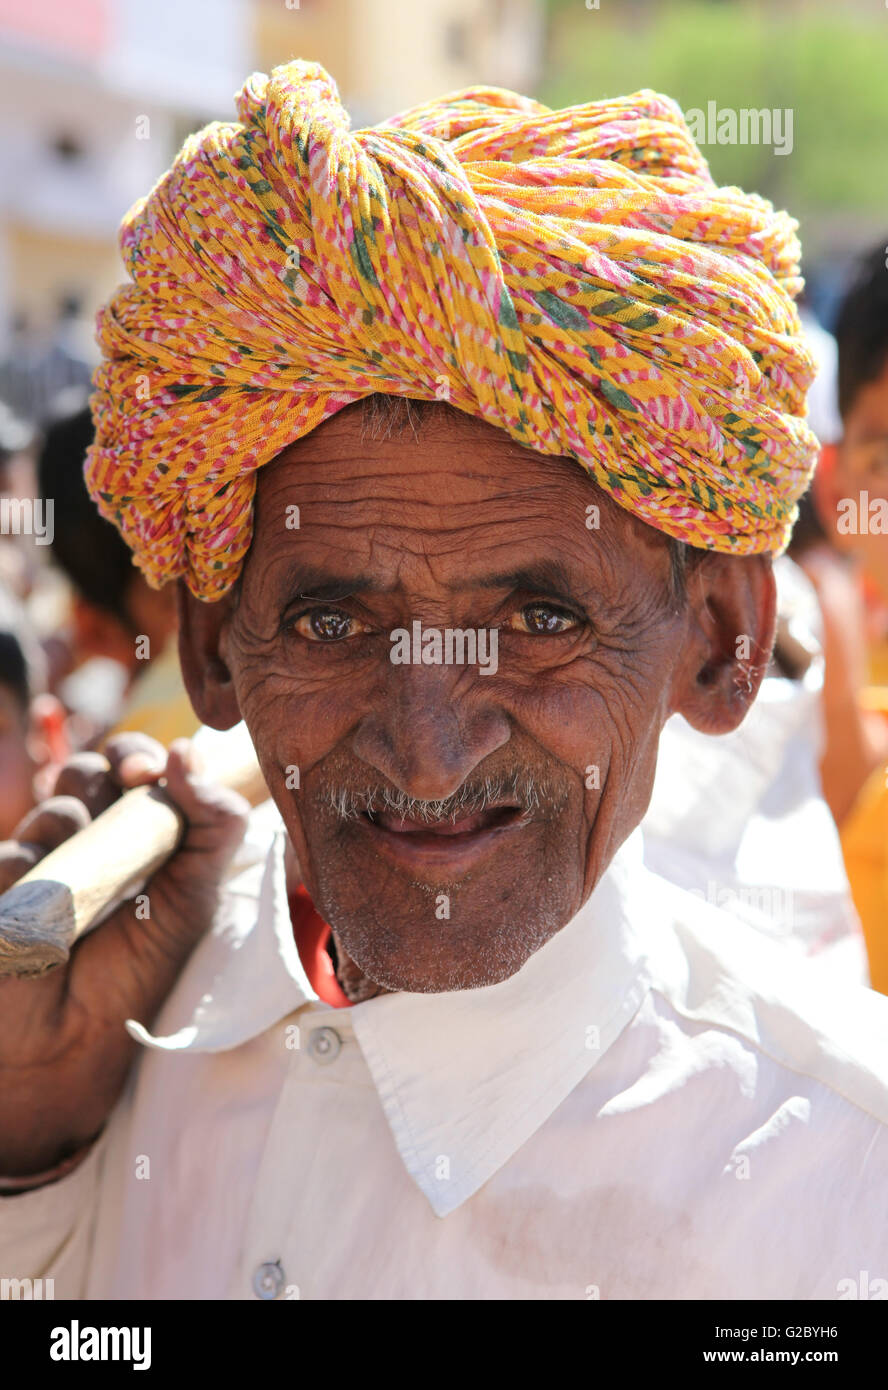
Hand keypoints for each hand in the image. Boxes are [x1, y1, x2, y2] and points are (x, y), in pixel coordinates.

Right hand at [0, 734, 247, 1177]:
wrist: (78, 1040)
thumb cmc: (139, 969)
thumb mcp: (194, 893)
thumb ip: (213, 822)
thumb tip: (188, 749)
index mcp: (138, 837)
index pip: (134, 768)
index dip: (138, 757)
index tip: (148, 773)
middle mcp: (87, 841)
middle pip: (86, 772)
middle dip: (103, 773)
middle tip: (123, 793)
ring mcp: (40, 861)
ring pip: (54, 808)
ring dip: (74, 823)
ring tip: (88, 872)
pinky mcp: (2, 886)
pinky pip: (11, 855)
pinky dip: (31, 868)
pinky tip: (43, 900)